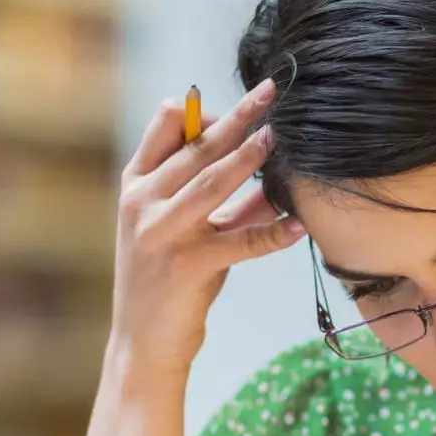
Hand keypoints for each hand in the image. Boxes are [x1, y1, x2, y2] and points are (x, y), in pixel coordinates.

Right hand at [109, 78, 303, 377]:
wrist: (142, 343)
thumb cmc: (170, 283)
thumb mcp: (192, 233)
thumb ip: (228, 205)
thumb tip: (275, 180)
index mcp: (137, 185)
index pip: (164, 125)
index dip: (204, 108)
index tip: (244, 107)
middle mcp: (141, 202)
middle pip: (196, 147)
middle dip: (238, 117)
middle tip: (272, 92)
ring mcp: (159, 233)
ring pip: (211, 183)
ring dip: (249, 158)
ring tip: (279, 139)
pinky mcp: (184, 266)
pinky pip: (237, 242)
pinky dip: (271, 232)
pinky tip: (298, 225)